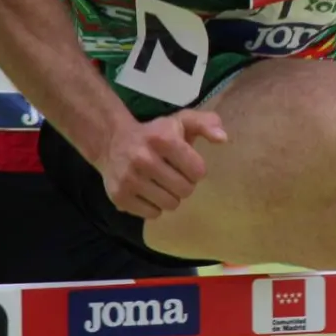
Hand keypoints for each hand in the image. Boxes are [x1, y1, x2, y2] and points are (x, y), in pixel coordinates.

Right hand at [97, 109, 229, 218]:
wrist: (112, 142)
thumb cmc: (155, 133)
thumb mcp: (182, 121)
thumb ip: (207, 123)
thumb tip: (222, 138)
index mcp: (163, 139)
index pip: (198, 171)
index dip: (196, 170)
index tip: (187, 164)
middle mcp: (144, 159)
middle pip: (185, 190)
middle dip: (184, 184)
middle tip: (174, 175)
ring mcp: (129, 179)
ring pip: (170, 204)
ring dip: (170, 196)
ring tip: (162, 183)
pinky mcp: (119, 196)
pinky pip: (152, 214)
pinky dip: (154, 206)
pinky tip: (148, 192)